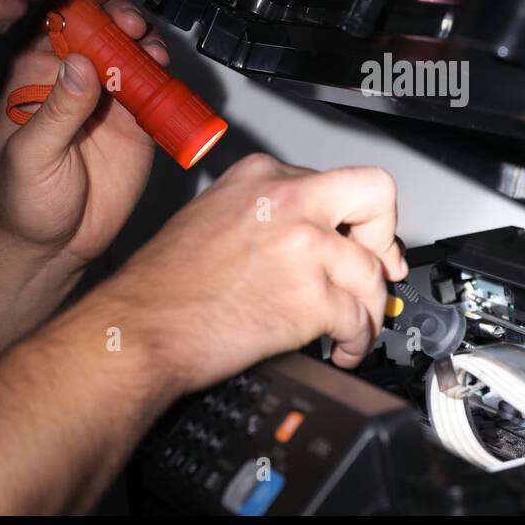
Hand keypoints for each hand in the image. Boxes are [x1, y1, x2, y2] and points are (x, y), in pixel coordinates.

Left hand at [0, 0, 172, 268]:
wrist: (58, 245)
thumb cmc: (26, 202)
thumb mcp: (31, 156)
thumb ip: (56, 111)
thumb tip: (80, 65)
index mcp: (35, 78)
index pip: (54, 24)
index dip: (75, 1)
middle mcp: (74, 80)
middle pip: (99, 29)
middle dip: (117, 16)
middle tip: (129, 24)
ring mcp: (107, 97)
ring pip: (129, 51)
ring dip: (143, 40)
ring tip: (150, 49)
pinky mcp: (137, 120)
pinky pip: (154, 86)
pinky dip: (163, 73)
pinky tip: (163, 70)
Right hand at [106, 152, 406, 393]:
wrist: (139, 330)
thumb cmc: (164, 285)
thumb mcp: (212, 214)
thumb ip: (267, 211)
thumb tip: (312, 232)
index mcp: (261, 176)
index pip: (337, 181)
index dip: (353, 219)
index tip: (359, 240)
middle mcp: (288, 200)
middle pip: (377, 195)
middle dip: (386, 236)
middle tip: (378, 266)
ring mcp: (303, 245)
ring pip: (373, 270)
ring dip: (370, 308)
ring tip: (353, 326)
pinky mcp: (310, 296)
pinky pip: (359, 318)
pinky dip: (357, 341)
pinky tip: (342, 349)